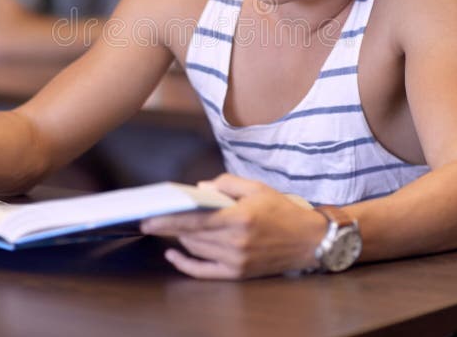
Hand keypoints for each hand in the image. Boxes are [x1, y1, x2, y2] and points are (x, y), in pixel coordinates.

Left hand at [140, 173, 326, 279]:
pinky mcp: (237, 273)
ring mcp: (236, 260)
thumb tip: (199, 189)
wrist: (308, 240)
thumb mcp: (256, 187)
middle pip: (191, 235)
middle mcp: (236, 242)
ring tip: (169, 225)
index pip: (195, 219)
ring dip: (180, 237)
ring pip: (196, 249)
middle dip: (170, 225)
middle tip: (154, 216)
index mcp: (239, 218)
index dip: (168, 219)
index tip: (149, 216)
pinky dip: (185, 263)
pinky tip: (173, 253)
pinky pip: (204, 271)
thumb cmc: (281, 210)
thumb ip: (226, 183)